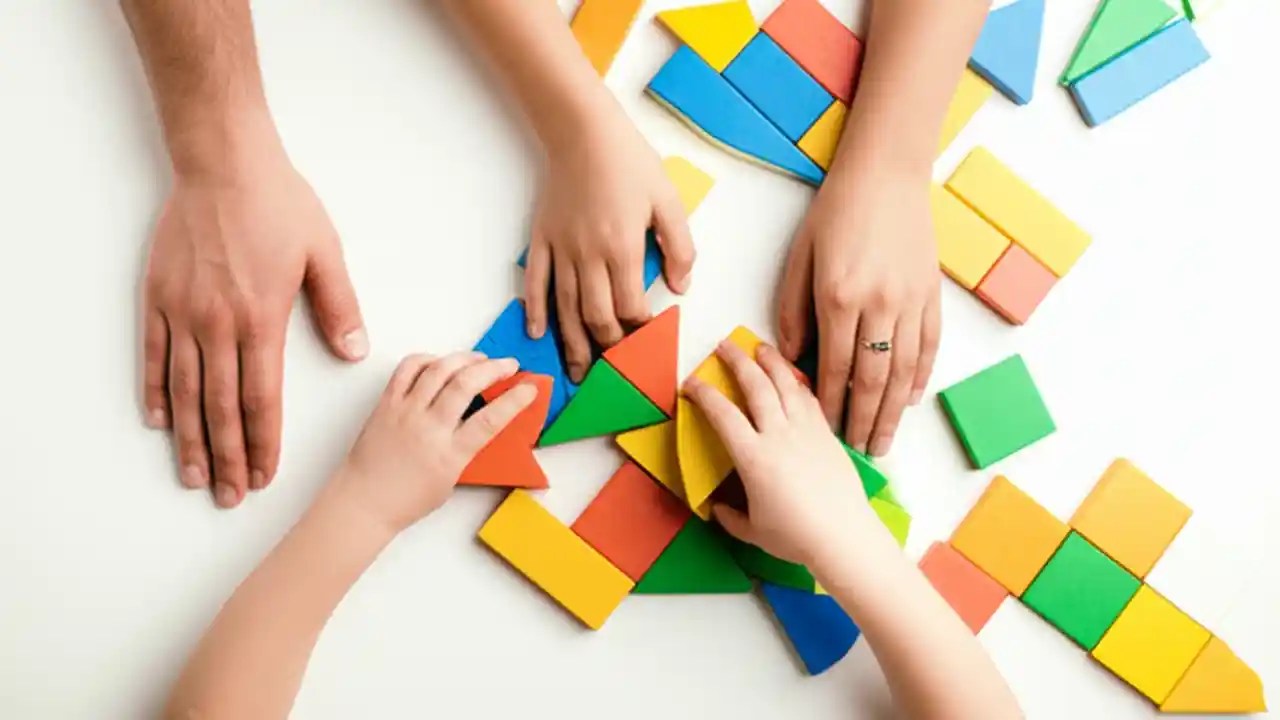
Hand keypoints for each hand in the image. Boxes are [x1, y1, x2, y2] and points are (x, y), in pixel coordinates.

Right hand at [143, 148, 366, 507]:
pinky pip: (153, 355)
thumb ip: (339, 307)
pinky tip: (160, 421)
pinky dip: (156, 391)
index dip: (263, 442)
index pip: (262, 399)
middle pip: (221, 407)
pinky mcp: (158, 297)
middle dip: (229, 457)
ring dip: (191, 439)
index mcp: (262, 320)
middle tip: (231, 494)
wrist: (222, 162)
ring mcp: (183, 313)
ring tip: (196, 475)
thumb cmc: (277, 203)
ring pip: (185, 391)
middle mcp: (218, 326)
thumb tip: (355, 353)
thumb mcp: (324, 254)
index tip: (265, 474)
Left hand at [334, 352, 535, 533]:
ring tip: (480, 359)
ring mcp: (405, 412)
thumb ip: (467, 448)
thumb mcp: (452, 480)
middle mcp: (428, 428)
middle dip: (494, 368)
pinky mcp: (387, 403)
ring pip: (439, 369)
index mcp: (449, 455)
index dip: (514, 400)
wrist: (363, 501)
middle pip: (465, 384)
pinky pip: (409, 369)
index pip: (490, 420)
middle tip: (508, 365)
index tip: (529, 387)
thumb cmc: (407, 498)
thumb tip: (484, 419)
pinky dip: (429, 359)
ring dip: (465, 357)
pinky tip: (441, 363)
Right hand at [523, 112, 694, 381]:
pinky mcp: (542, 239)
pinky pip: (536, 283)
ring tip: (577, 373)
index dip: (640, 330)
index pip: (630, 306)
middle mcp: (589, 255)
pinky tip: (539, 333)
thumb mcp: (668, 200)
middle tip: (614, 368)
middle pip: (595, 316)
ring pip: (565, 308)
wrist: (582, 131)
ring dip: (572, 344)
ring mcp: (562, 249)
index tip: (647, 341)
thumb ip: (680, 247)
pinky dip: (536, 310)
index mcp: (623, 247)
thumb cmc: (629, 162)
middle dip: (607, 347)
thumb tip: (681, 288)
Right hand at [684, 341, 884, 567]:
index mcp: (753, 457)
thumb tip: (718, 509)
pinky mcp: (826, 435)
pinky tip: (791, 377)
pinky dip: (797, 383)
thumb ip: (731, 517)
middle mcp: (779, 435)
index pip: (722, 414)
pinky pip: (809, 399)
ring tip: (759, 348)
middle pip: (755, 385)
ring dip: (770, 361)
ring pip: (786, 384)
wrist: (844, 537)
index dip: (703, 394)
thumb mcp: (753, 531)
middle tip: (724, 346)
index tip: (691, 384)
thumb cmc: (796, 537)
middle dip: (736, 361)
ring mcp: (806, 431)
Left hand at [776, 164, 940, 457]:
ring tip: (885, 441)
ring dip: (894, 412)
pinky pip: (929, 347)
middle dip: (864, 422)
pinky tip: (911, 400)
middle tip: (859, 453)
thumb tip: (789, 359)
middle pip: (872, 380)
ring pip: (903, 371)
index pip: (834, 367)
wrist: (886, 175)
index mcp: (838, 297)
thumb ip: (793, 312)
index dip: (830, 405)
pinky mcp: (932, 294)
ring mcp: (910, 301)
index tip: (824, 431)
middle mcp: (878, 305)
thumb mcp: (800, 259)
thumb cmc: (835, 214)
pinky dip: (920, 378)